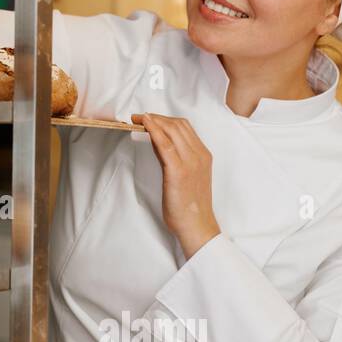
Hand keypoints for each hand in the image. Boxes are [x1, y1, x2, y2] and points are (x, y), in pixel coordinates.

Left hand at [130, 113, 220, 259]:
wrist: (197, 225)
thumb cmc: (190, 205)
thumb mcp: (187, 176)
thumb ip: (176, 158)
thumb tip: (159, 142)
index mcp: (203, 155)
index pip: (185, 127)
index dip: (165, 119)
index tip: (149, 118)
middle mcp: (199, 155)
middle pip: (177, 125)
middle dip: (157, 117)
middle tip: (139, 117)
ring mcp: (190, 162)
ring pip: (171, 131)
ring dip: (152, 121)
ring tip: (137, 119)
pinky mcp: (178, 171)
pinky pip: (165, 144)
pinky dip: (153, 130)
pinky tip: (144, 125)